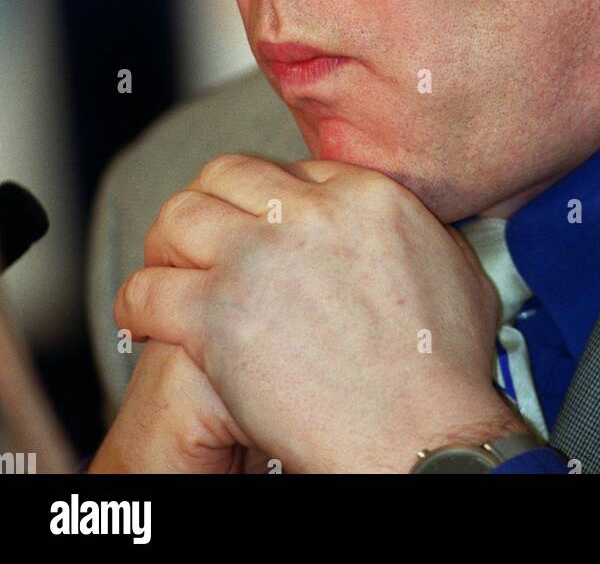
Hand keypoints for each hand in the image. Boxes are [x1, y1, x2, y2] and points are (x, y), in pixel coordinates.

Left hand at [114, 155, 526, 472]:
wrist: (422, 434)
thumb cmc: (446, 372)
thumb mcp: (456, 268)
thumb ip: (422, 232)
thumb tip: (407, 229)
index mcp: (364, 195)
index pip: (293, 170)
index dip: (270, 199)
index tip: (261, 227)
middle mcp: (307, 214)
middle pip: (229, 174)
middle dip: (209, 202)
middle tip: (202, 237)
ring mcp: (258, 259)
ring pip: (180, 215)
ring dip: (166, 243)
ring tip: (167, 269)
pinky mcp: (218, 315)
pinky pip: (149, 288)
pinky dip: (138, 302)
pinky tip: (145, 319)